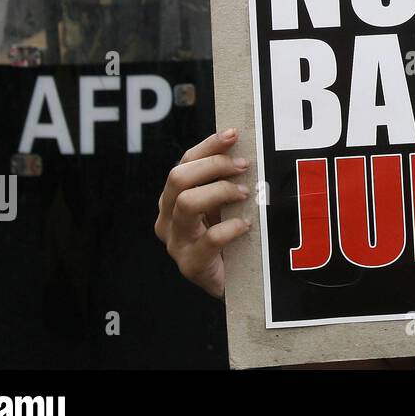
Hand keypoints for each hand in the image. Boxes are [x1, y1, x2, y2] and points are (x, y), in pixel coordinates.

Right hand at [154, 128, 252, 298]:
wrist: (232, 280)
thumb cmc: (229, 237)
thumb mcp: (224, 203)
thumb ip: (226, 178)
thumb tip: (243, 146)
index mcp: (174, 197)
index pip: (185, 161)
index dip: (209, 145)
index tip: (234, 135)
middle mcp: (168, 218)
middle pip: (178, 178)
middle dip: (214, 166)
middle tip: (243, 167)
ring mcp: (177, 243)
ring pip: (186, 204)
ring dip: (220, 192)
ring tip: (245, 194)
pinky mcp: (191, 265)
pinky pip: (208, 240)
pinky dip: (230, 228)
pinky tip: (245, 225)